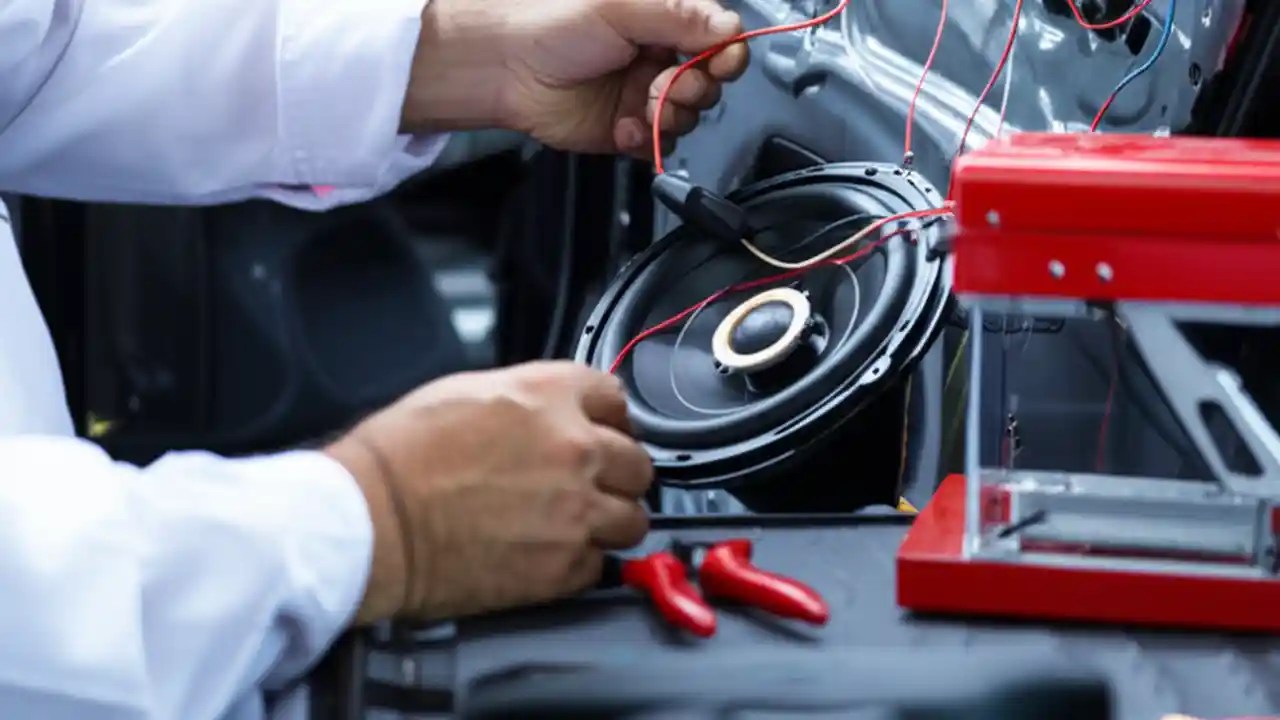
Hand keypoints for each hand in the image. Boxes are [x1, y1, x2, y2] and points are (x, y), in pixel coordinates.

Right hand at [325, 361, 652, 623]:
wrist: (371, 521)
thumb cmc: (399, 455)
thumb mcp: (465, 390)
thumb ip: (527, 398)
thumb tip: (549, 413)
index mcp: (552, 395)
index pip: (617, 401)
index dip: (607, 421)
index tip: (600, 434)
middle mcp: (577, 449)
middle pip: (637, 464)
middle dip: (615, 475)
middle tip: (588, 485)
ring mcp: (577, 510)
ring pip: (632, 519)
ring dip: (609, 522)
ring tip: (575, 525)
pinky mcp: (563, 566)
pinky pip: (599, 565)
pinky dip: (580, 563)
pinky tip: (547, 554)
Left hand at [401, 0, 750, 157]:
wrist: (507, 70)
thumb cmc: (552, 26)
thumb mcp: (621, 8)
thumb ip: (680, 16)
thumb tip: (731, 26)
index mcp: (665, 20)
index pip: (719, 39)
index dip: (727, 55)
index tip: (721, 64)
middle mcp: (660, 58)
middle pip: (710, 83)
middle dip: (696, 88)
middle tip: (668, 85)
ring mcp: (646, 97)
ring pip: (689, 117)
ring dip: (671, 116)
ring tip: (642, 105)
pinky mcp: (630, 131)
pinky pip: (660, 145)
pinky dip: (647, 140)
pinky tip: (624, 127)